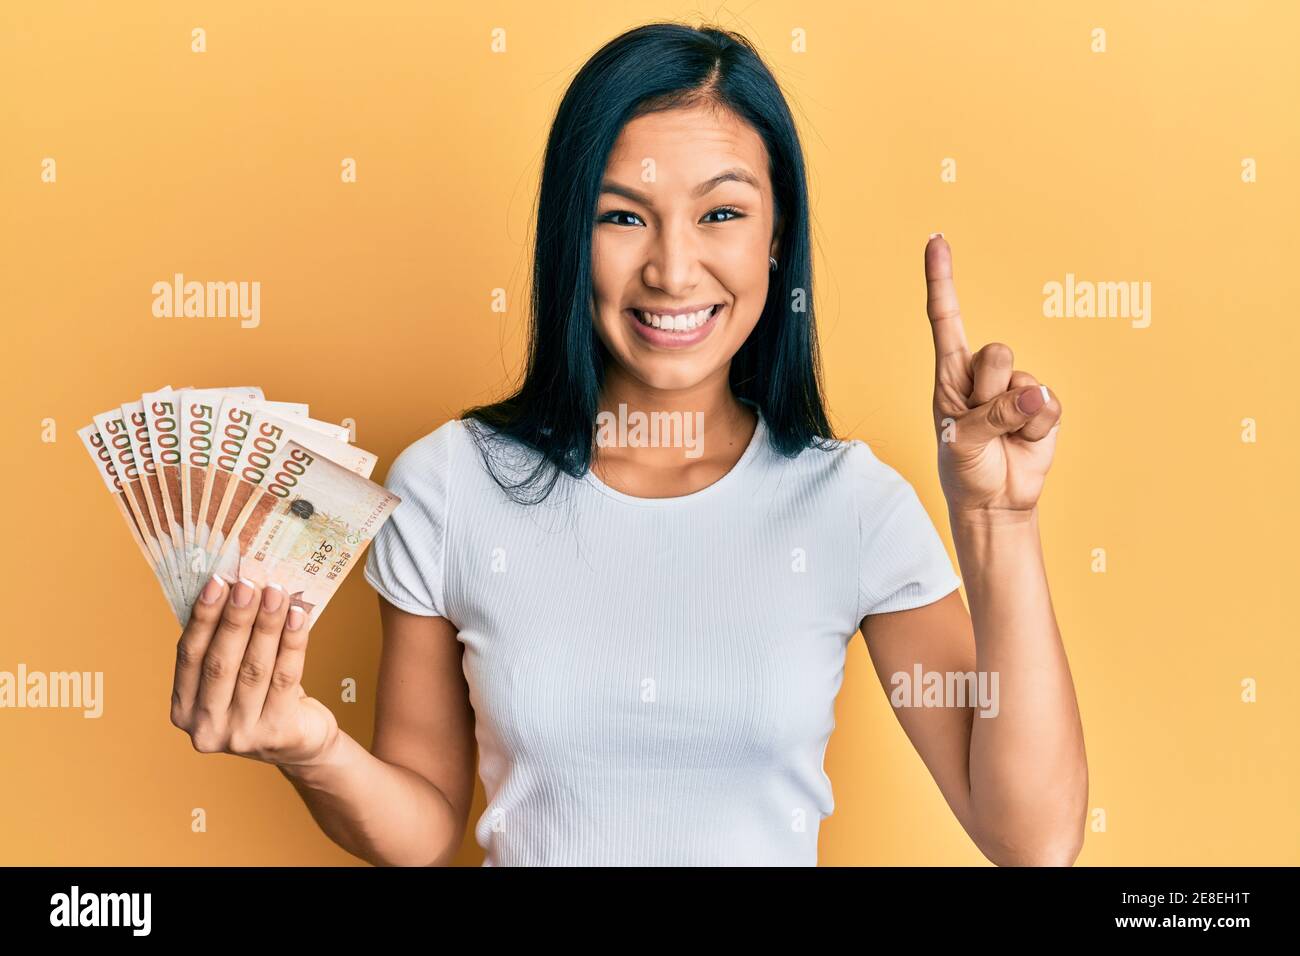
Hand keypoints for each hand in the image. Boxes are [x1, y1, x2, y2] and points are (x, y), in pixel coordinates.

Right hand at [170, 574, 339, 767]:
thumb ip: (227, 642)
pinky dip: (293, 642)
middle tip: (248, 583)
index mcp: (183, 708)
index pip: (189, 656)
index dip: (202, 617)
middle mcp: (205, 726)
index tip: (216, 582)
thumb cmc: (262, 697)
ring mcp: (240, 735)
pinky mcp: (276, 734)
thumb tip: (235, 586)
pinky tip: (297, 616)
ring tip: (276, 593)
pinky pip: (285, 678)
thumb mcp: (234, 675)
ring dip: (266, 624)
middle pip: (220, 662)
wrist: (301, 742)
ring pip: (255, 668)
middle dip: (235, 618)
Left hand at [924, 235, 1062, 515]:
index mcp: (950, 374)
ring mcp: (1015, 388)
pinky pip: (1048, 406)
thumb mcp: (962, 443)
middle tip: (982, 420)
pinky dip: (1037, 428)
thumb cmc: (965, 468)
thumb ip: (991, 416)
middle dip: (991, 390)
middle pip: (996, 353)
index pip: (945, 318)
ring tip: (1001, 436)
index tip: (936, 239)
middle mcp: (982, 374)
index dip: (941, 278)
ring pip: (1024, 380)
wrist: (995, 502)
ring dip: (1012, 415)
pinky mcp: (1044, 406)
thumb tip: (1034, 395)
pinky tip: (1025, 441)